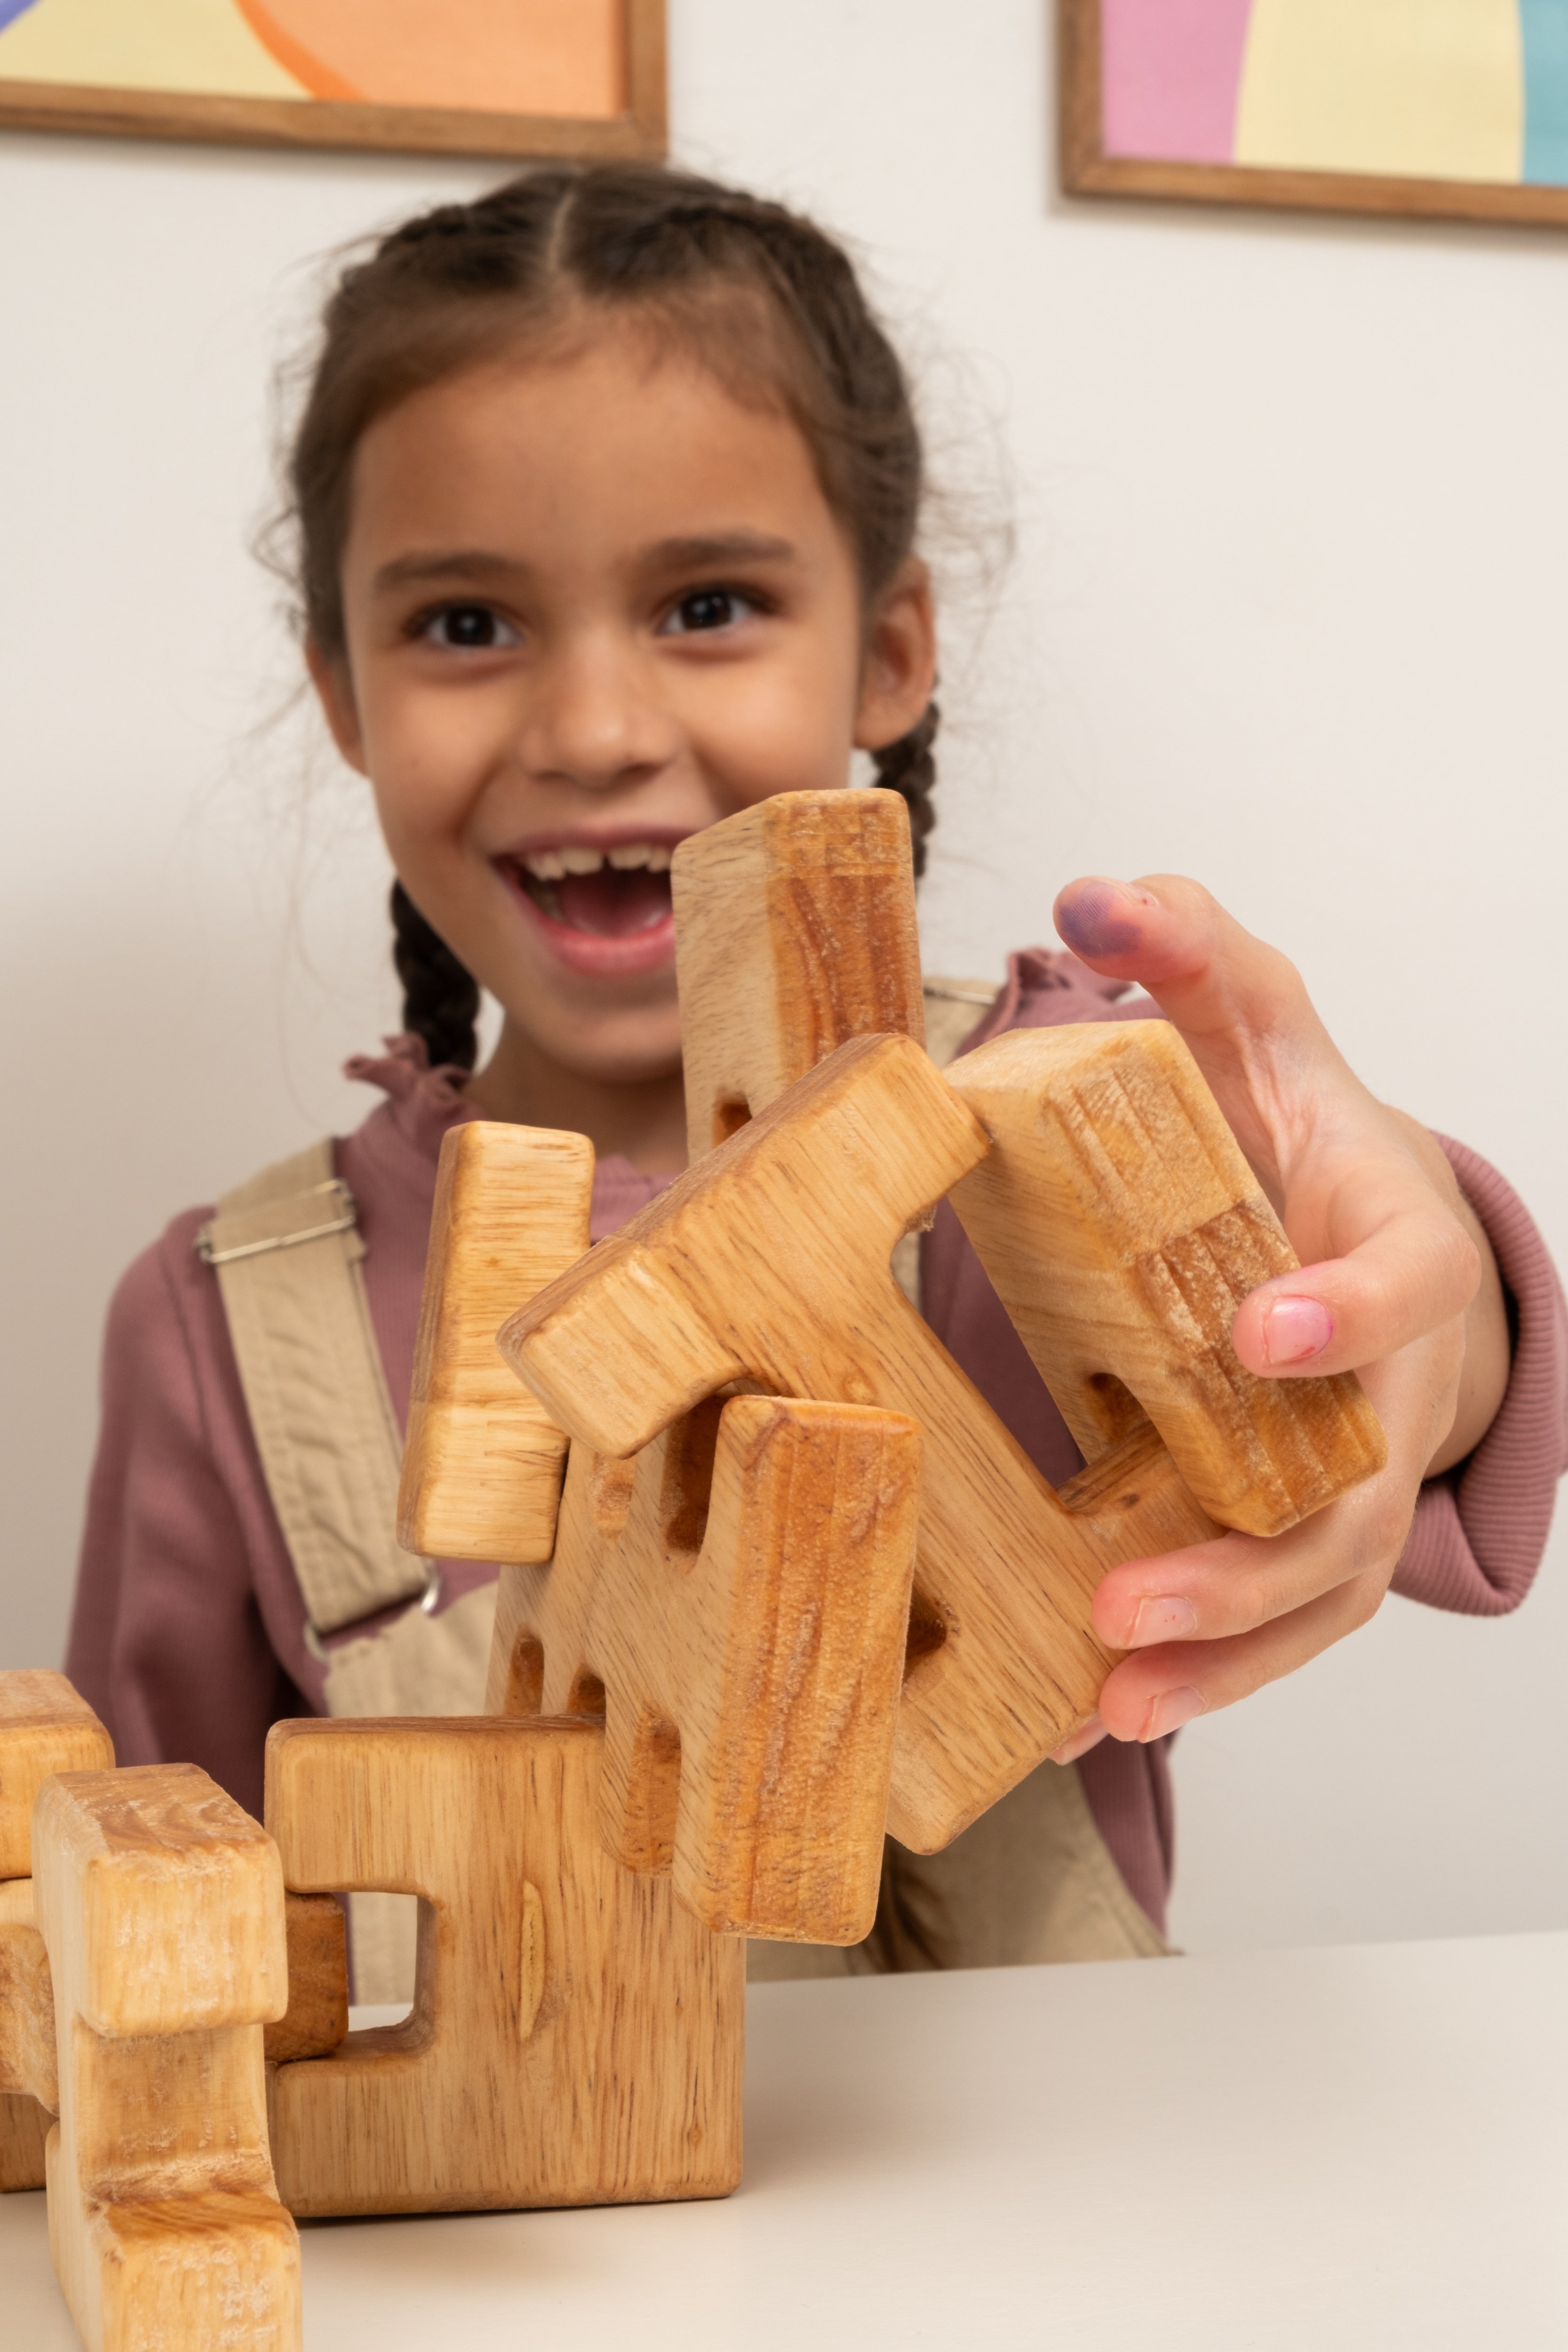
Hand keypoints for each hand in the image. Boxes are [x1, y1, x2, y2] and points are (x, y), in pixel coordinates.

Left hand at [1046, 875, 1510, 1760]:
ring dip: (1220, 1651)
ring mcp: (1356, 1478)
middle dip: (1253, 1555)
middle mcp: (1392, 1386)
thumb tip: (1096, 893)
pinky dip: (1194, 1678)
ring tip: (1110, 1697)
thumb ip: (1192, 950)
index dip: (1344, 1313)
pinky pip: (1271, 1630)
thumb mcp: (1256, 1023)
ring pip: (1316, 1592)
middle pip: (1352, 1491)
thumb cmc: (1302, 1132)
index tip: (1262, 1330)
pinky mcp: (1310, 1541)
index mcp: (1399, 1250)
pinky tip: (1086, 1719)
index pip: (1399, 1285)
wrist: (1347, 1233)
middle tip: (1132, 1593)